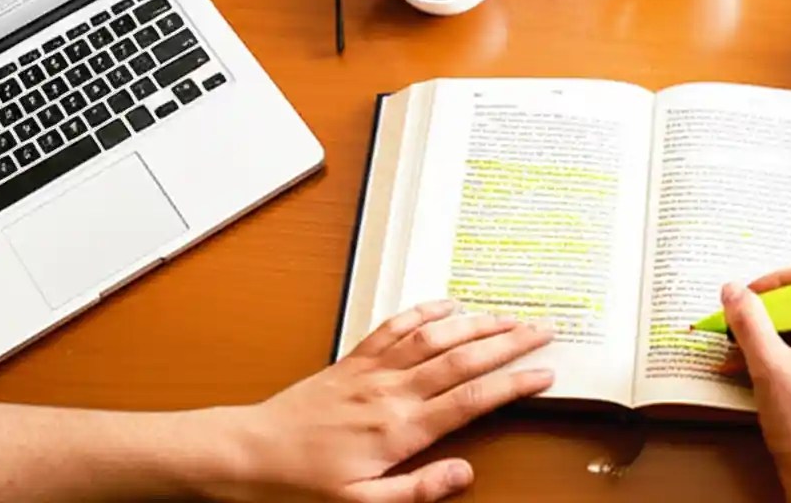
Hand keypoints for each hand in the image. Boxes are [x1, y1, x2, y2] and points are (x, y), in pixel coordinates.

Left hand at [205, 301, 554, 502]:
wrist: (246, 454)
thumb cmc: (299, 484)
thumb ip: (416, 490)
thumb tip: (462, 475)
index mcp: (398, 429)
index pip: (471, 398)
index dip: (513, 383)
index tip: (544, 372)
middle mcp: (390, 392)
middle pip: (462, 357)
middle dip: (508, 341)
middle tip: (543, 329)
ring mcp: (372, 371)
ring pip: (434, 336)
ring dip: (475, 322)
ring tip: (509, 314)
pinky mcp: (353, 362)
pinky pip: (394, 328)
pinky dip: (423, 312)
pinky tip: (446, 305)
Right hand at [721, 267, 790, 502]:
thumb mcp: (770, 368)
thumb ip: (750, 323)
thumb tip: (734, 291)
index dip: (783, 280)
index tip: (753, 293)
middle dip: (771, 311)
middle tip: (740, 318)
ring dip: (771, 334)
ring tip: (737, 347)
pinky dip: (781, 354)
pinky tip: (749, 365)